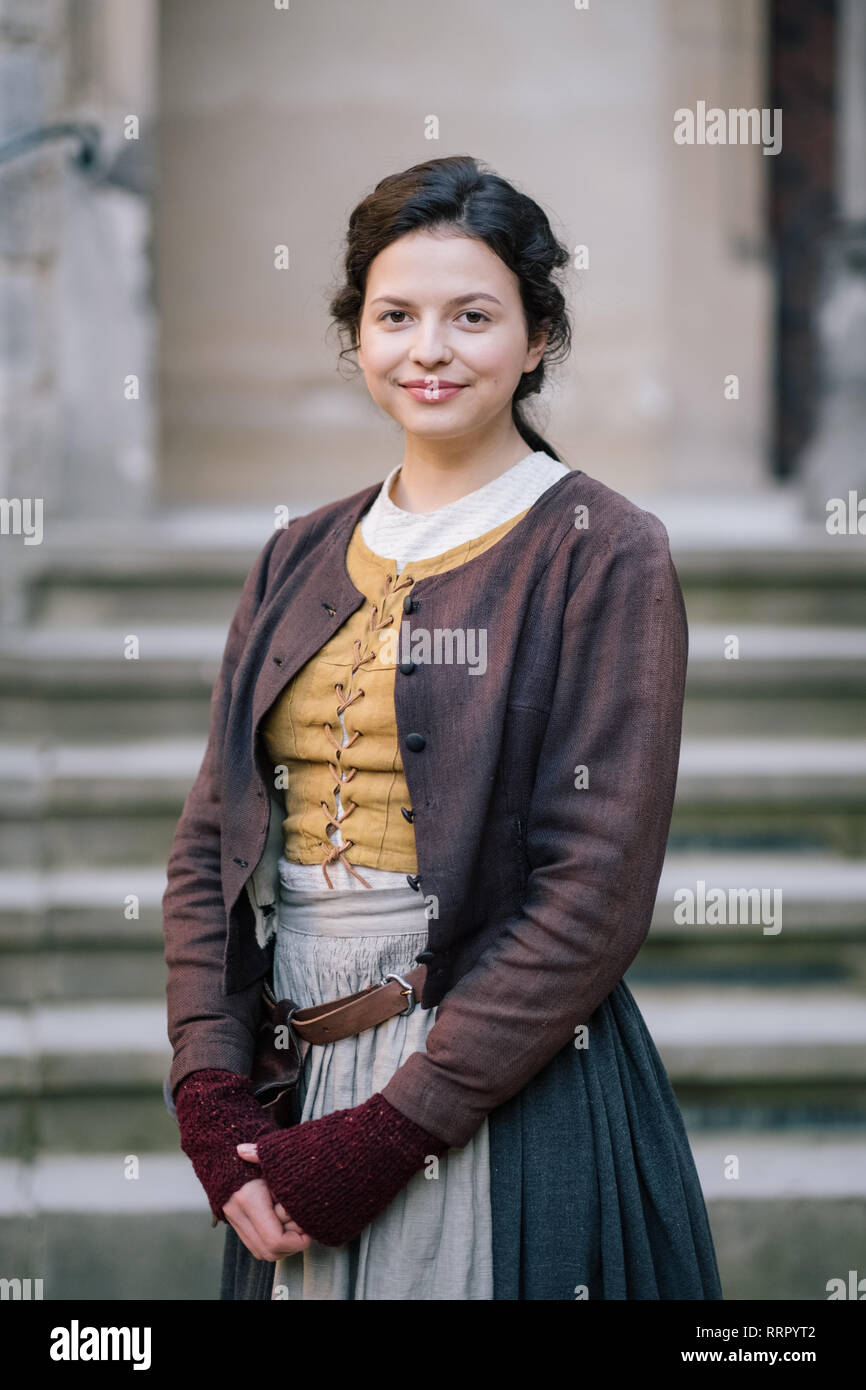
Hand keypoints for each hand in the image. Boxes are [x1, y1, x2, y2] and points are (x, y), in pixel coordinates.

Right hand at [223, 1145, 312, 1261]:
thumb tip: (242, 1150)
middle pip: (269, 1251)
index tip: (309, 1230)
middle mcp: (237, 1214)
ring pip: (262, 1252)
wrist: (225, 1154)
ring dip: (282, 1246)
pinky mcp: (235, 1223)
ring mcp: (233, 1220)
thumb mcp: (266, 1155)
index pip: (275, 1239)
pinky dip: (272, 1242)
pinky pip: (255, 1245)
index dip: (296, 1240)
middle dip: (291, 1245)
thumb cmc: (252, 1153)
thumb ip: (261, 1156)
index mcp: (247, 1199)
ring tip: (295, 1226)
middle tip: (305, 1228)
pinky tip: (285, 1226)